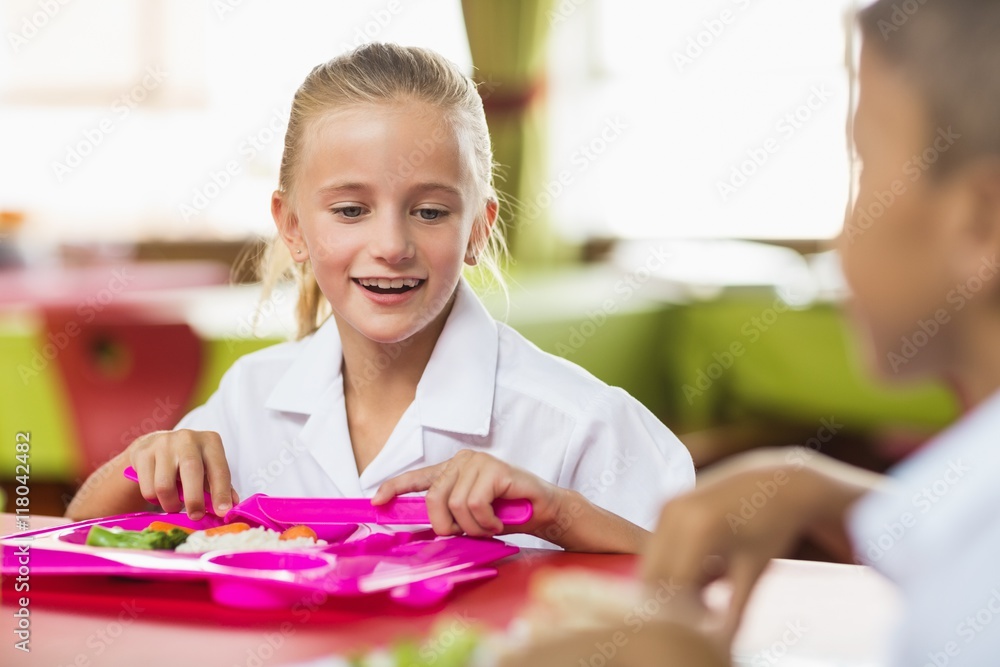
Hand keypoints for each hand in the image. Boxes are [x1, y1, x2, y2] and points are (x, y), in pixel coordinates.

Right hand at [127, 429, 238, 519]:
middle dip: (194, 499)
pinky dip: (154, 499)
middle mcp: (188, 438)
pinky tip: (158, 495)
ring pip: (164, 484)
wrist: (154, 445)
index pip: (219, 469)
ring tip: (174, 506)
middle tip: (195, 516)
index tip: (223, 512)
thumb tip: (230, 507)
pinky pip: (147, 487)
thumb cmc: (188, 461)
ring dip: (170, 503)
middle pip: (191, 471)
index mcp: (210, 441)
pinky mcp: (143, 453)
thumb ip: (219, 486)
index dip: (222, 492)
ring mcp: (163, 443)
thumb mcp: (207, 468)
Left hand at [373, 450, 562, 537]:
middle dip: (448, 525)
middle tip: (470, 532)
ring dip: (474, 526)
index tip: (376, 502)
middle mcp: (461, 462)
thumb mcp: (469, 519)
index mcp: (451, 472)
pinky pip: (475, 504)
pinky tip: (499, 520)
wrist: (542, 511)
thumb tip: (420, 531)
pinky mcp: (495, 469)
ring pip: (455, 505)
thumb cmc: (506, 515)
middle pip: (434, 499)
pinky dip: (486, 521)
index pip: (416, 478)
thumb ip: (447, 518)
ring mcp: (478, 462)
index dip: (394, 488)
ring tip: (490, 525)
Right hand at [640, 449, 880, 638]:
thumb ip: (733, 614)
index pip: (671, 589)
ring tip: (701, 602)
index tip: (690, 635)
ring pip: (653, 563)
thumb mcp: (753, 572)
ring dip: (668, 587)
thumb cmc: (772, 525)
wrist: (778, 480)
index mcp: (698, 530)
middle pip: (654, 576)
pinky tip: (700, 580)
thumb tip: (720, 650)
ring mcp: (667, 505)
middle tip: (690, 623)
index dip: (678, 616)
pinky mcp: (666, 505)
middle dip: (668, 604)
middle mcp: (675, 513)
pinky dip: (671, 568)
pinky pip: (658, 547)